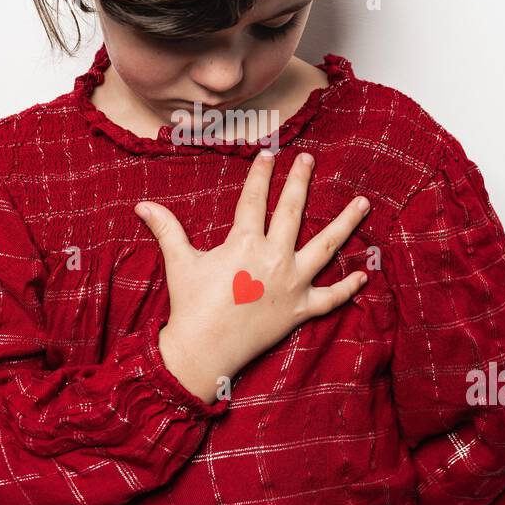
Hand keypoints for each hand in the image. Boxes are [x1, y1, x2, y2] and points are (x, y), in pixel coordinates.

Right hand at [134, 149, 369, 404]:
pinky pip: (331, 297)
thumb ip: (166, 229)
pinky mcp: (300, 310)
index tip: (269, 154)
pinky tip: (363, 275)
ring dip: (346, 223)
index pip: (254, 199)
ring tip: (363, 203)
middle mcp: (274, 258)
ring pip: (326, 247)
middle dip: (300, 182)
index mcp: (245, 243)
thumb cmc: (190, 305)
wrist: (204, 350)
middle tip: (309, 160)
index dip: (260, 175)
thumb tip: (141, 205)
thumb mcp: (179, 262)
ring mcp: (292, 284)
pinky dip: (348, 288)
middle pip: (292, 211)